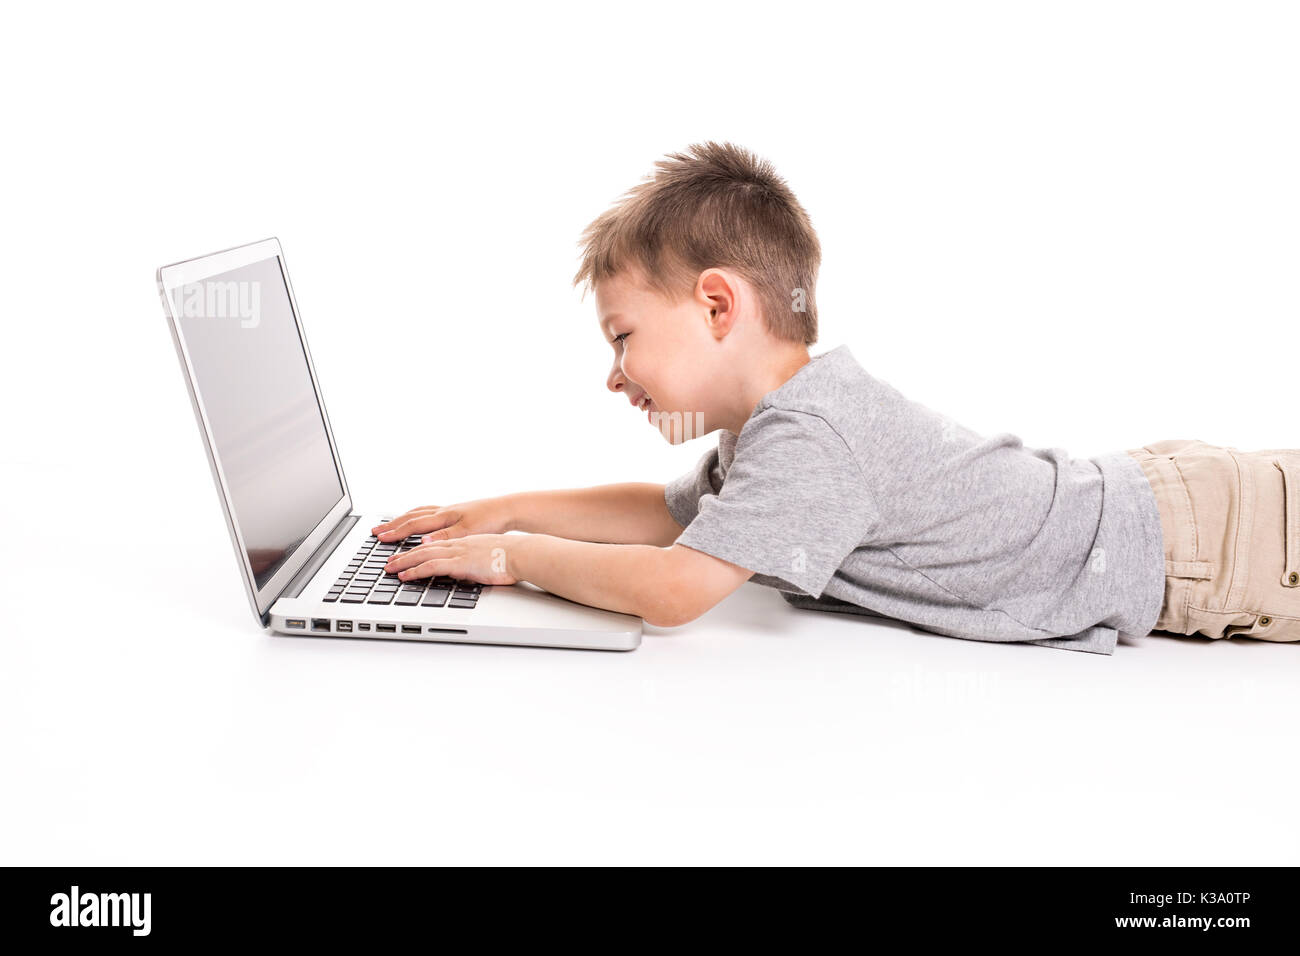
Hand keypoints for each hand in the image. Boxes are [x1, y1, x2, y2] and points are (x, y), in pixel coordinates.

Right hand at [371, 497, 512, 542]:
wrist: (508, 509)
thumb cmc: (490, 520)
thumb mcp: (468, 532)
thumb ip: (444, 538)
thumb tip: (422, 543)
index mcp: (444, 516)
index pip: (413, 525)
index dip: (395, 533)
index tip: (379, 539)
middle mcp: (444, 511)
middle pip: (411, 517)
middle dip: (392, 526)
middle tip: (375, 532)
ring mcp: (449, 510)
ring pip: (419, 512)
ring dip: (402, 519)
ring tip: (390, 525)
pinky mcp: (456, 512)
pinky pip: (429, 512)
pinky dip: (417, 516)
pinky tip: (419, 522)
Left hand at [383, 533, 519, 585]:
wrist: (521, 553)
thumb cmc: (510, 557)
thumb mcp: (486, 557)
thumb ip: (472, 563)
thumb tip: (465, 572)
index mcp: (463, 541)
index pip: (434, 543)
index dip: (416, 548)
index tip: (404, 553)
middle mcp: (456, 544)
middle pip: (423, 547)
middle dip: (403, 554)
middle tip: (388, 561)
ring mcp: (457, 552)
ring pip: (422, 555)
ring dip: (403, 562)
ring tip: (389, 568)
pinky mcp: (459, 563)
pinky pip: (431, 566)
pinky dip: (415, 570)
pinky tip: (405, 576)